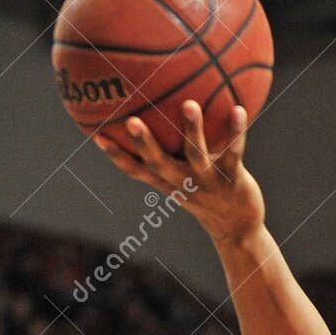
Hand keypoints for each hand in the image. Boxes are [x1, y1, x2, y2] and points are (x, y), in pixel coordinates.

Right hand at [93, 100, 265, 248]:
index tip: (95, 134)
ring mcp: (208, 182)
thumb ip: (170, 153)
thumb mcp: (184, 178)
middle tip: (131, 121)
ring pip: (196, 155)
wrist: (239, 229)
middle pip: (159, 163)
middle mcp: (184, 183)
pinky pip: (234, 153)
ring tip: (189, 104)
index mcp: (168, 182)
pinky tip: (240, 110)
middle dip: (144, 143)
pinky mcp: (233, 180)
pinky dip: (237, 133)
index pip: (136, 170)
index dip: (116, 155)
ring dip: (192, 130)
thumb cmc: (208, 195)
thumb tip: (159, 117)